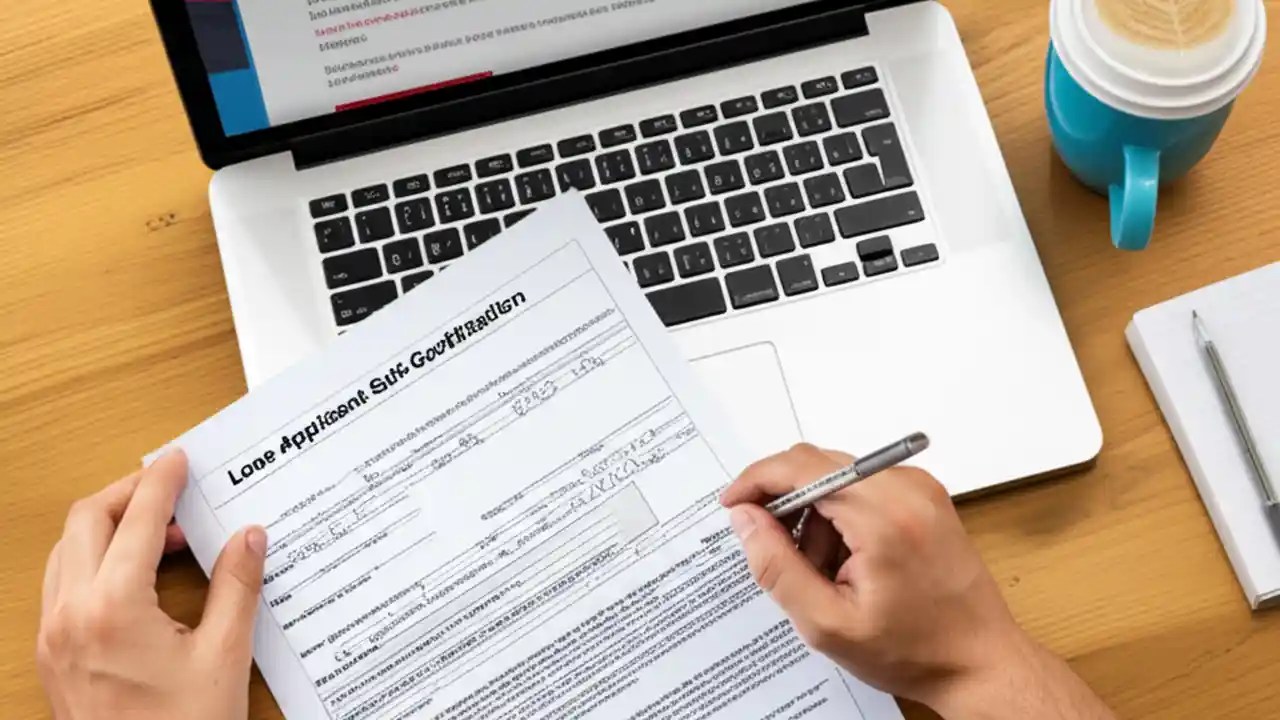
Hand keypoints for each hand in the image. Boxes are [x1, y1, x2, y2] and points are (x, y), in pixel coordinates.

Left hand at [37, 451, 267, 719]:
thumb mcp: (224, 657)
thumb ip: (237, 587)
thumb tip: (249, 537)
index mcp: (112, 609)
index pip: (138, 521)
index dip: (162, 482)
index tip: (180, 461)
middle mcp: (70, 615)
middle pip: (87, 521)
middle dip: (129, 493)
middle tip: (171, 488)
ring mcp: (53, 636)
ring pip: (68, 550)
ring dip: (109, 526)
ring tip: (162, 532)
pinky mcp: (51, 655)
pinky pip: (62, 582)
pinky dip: (94, 559)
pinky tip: (136, 573)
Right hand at [721, 444, 1113, 719]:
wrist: (980, 662)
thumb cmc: (915, 650)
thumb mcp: (827, 623)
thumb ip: (777, 567)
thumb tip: (745, 519)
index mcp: (884, 516)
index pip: (802, 466)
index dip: (756, 481)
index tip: (733, 506)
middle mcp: (906, 488)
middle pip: (817, 464)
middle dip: (784, 503)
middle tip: (776, 552)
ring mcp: (920, 488)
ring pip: (837, 476)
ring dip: (814, 514)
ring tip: (824, 571)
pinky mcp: (925, 496)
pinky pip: (863, 486)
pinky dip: (841, 516)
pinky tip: (847, 562)